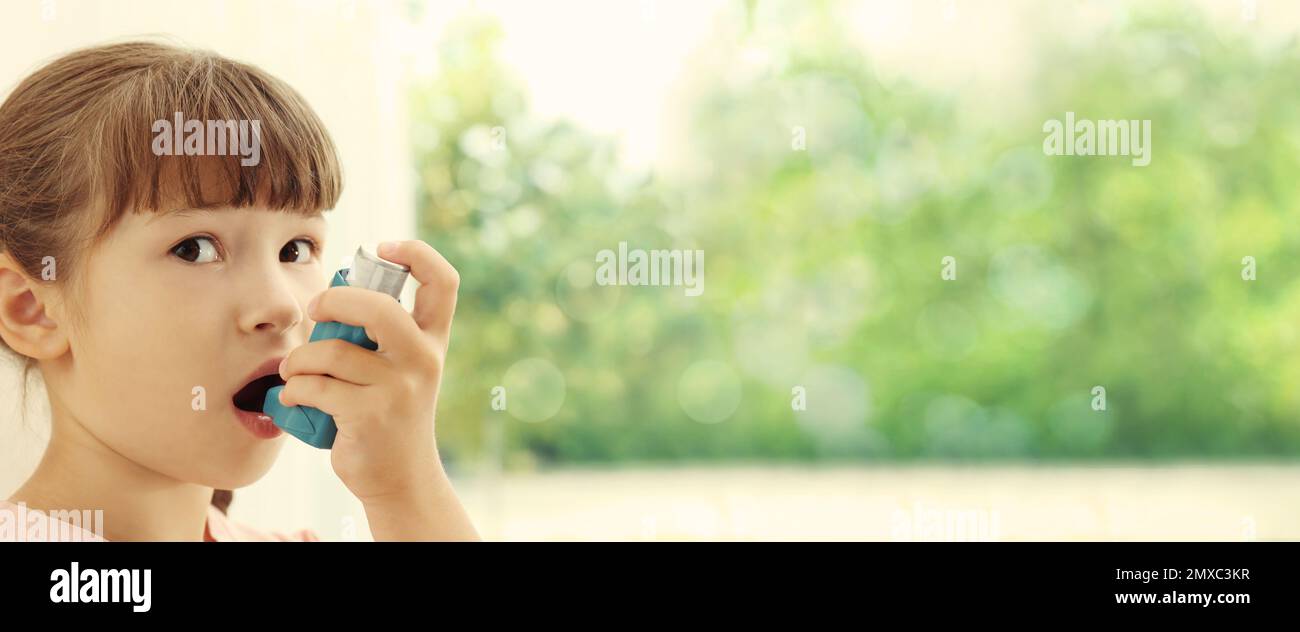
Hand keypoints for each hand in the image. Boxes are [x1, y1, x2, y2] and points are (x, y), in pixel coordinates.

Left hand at [277, 240, 457, 505]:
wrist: (401, 478)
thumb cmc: (389, 413)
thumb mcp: (400, 368)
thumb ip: (380, 333)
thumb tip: (331, 295)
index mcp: (433, 340)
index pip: (443, 281)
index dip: (416, 253)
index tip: (384, 248)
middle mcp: (423, 360)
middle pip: (380, 308)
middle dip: (334, 302)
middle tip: (315, 310)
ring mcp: (400, 388)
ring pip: (333, 352)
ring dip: (299, 359)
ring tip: (293, 371)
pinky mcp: (371, 415)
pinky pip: (316, 387)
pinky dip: (294, 389)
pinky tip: (293, 397)